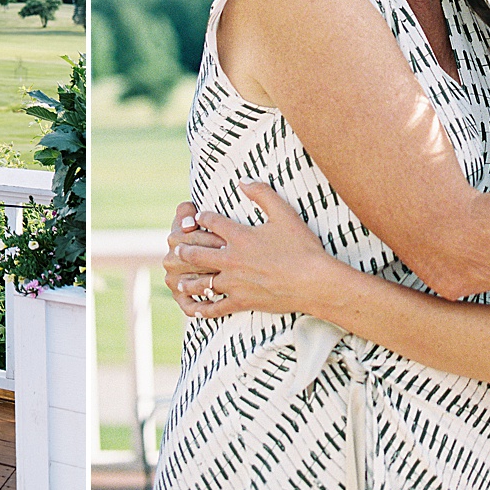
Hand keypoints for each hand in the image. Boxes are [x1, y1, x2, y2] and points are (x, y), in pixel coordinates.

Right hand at [164, 201, 225, 316]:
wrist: (202, 259)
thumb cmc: (204, 234)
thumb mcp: (192, 218)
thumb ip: (186, 211)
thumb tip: (190, 216)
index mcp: (174, 239)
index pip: (190, 238)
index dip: (210, 238)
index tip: (228, 240)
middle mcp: (170, 261)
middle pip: (194, 261)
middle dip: (215, 259)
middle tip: (236, 260)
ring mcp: (174, 282)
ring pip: (193, 283)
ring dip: (211, 282)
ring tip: (232, 281)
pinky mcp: (180, 299)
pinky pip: (189, 306)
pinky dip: (201, 307)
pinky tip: (218, 301)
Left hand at [168, 181, 332, 319]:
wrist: (313, 282)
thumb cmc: (301, 247)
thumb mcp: (284, 213)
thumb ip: (262, 193)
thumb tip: (243, 180)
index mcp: (239, 236)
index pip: (211, 222)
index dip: (203, 217)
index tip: (199, 217)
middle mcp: (231, 259)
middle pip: (197, 253)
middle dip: (185, 250)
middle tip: (176, 249)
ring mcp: (235, 283)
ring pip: (202, 282)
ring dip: (188, 280)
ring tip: (179, 279)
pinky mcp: (242, 301)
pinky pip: (216, 308)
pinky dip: (203, 309)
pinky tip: (195, 309)